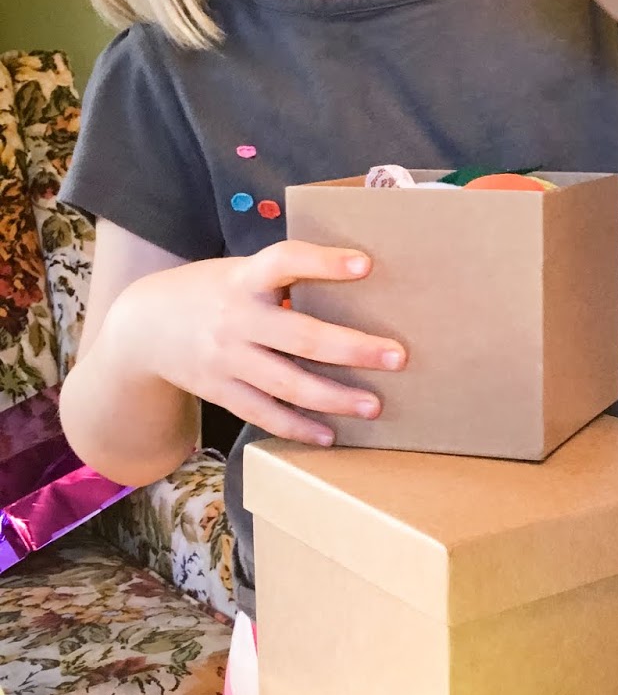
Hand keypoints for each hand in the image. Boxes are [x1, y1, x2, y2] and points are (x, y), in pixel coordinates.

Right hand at [114, 242, 405, 446]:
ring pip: (287, 382)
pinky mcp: (220, 390)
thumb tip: (357, 280)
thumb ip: (283, 278)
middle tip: (397, 356)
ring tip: (373, 405)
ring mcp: (226, 359)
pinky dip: (297, 426)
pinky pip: (263, 413)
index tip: (366, 264)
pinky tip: (330, 434)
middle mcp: (235, 319)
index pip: (285, 261)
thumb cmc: (212, 292)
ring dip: (334, 397)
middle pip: (300, 335)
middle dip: (352, 348)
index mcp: (244, 278)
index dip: (324, 262)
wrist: (142, 328)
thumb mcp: (239, 271)